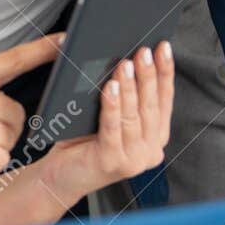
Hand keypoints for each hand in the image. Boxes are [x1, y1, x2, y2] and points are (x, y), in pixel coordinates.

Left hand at [33, 41, 174, 208]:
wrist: (60, 176)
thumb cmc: (83, 142)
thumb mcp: (109, 116)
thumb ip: (123, 98)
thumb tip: (126, 59)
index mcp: (155, 138)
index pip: (164, 100)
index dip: (165, 72)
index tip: (163, 48)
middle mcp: (150, 151)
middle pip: (151, 106)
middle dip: (148, 75)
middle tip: (144, 50)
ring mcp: (133, 160)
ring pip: (133, 116)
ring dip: (130, 87)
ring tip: (125, 64)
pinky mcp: (112, 164)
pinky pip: (113, 128)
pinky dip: (112, 106)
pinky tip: (110, 87)